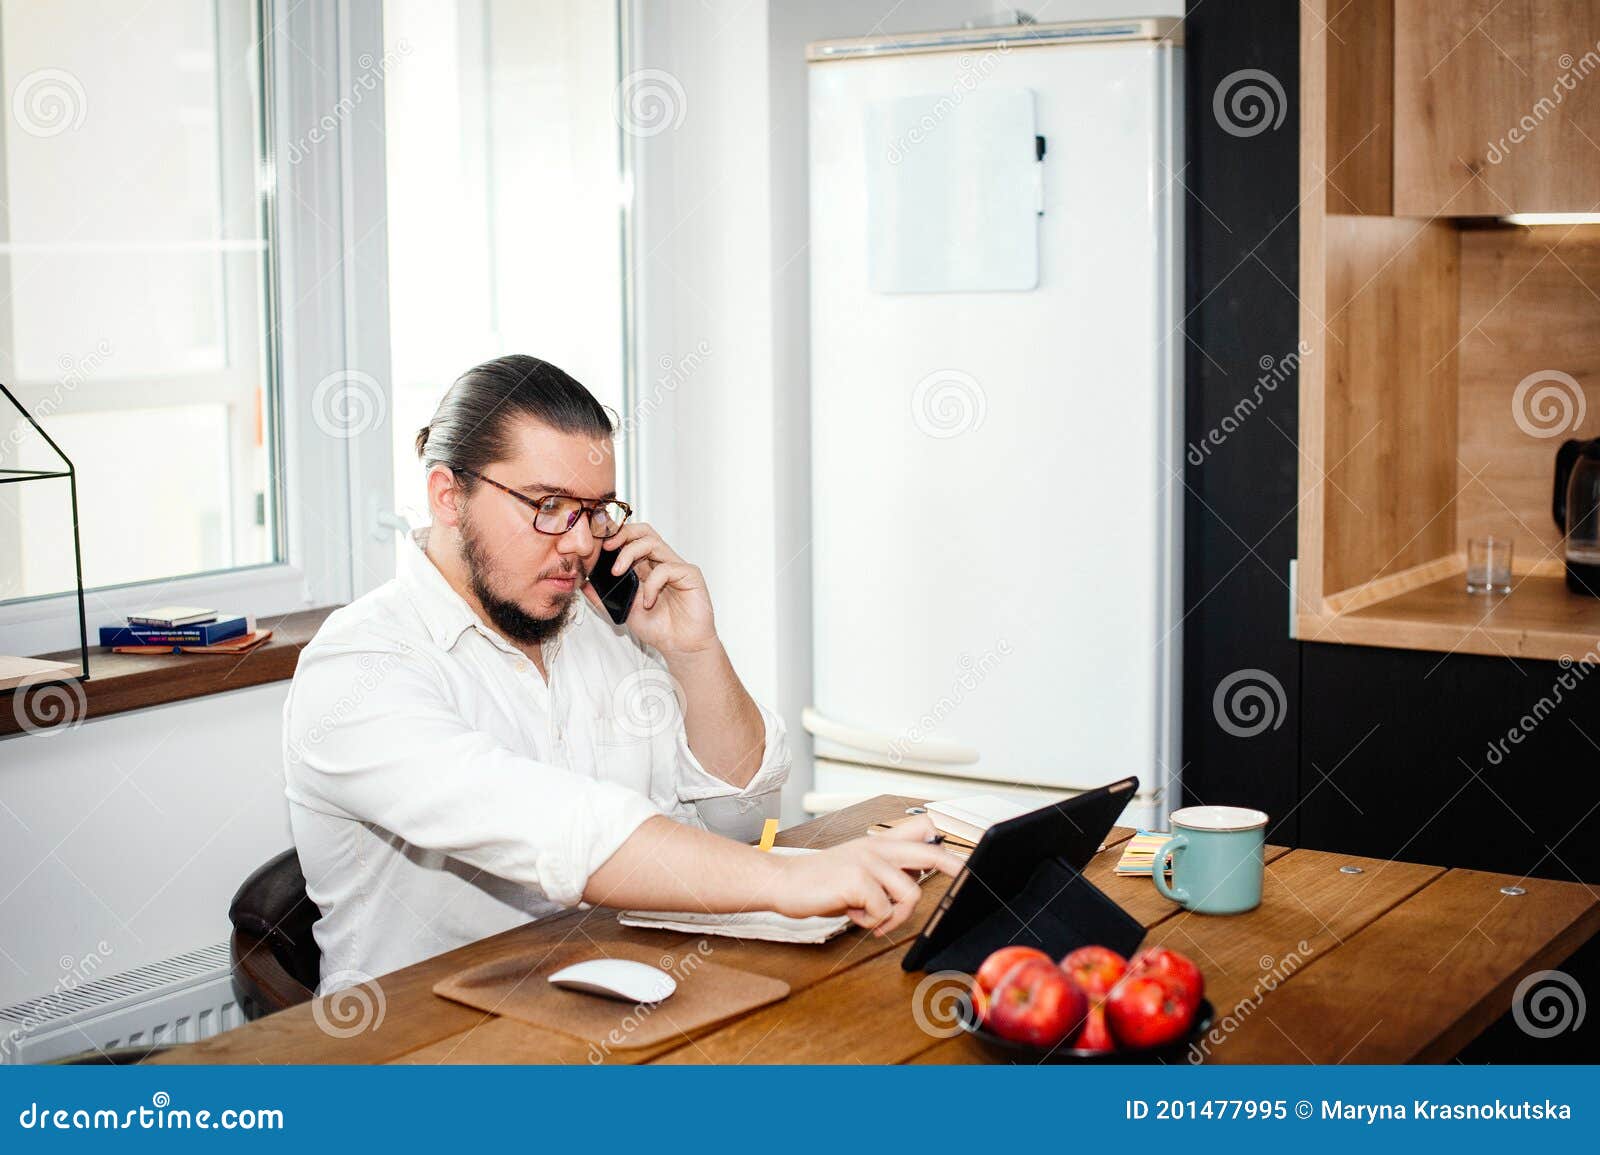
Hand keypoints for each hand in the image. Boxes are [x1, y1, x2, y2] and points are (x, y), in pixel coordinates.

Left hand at [582, 522, 716, 656]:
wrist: (681, 646)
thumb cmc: (659, 628)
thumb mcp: (623, 611)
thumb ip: (604, 598)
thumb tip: (583, 585)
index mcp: (647, 567)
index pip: (632, 539)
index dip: (616, 536)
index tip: (598, 545)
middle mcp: (661, 562)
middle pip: (644, 531)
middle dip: (623, 534)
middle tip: (607, 547)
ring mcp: (676, 567)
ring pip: (653, 542)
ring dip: (630, 553)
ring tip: (617, 572)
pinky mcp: (690, 575)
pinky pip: (666, 569)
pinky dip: (651, 584)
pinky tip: (647, 602)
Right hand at [770, 816, 965, 935]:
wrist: (782, 882)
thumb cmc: (820, 880)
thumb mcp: (855, 865)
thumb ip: (884, 868)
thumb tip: (917, 873)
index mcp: (878, 843)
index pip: (920, 830)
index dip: (943, 844)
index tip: (964, 859)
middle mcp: (876, 847)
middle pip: (928, 852)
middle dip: (952, 868)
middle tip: (966, 878)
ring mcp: (867, 862)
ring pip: (908, 894)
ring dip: (893, 916)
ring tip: (871, 917)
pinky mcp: (857, 880)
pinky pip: (883, 910)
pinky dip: (870, 921)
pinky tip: (852, 914)